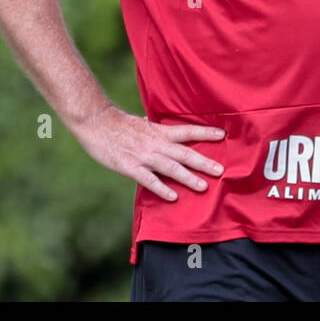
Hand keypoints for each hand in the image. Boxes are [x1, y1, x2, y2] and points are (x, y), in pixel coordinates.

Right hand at [69, 103, 225, 200]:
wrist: (96, 123)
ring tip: (203, 186)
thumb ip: (153, 127)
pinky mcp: (131, 167)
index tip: (223, 135)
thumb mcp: (141, 122)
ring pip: (171, 167)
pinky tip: (173, 197)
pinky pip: (149, 180)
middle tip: (221, 170)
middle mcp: (156, 143)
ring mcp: (144, 156)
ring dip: (188, 177)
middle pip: (184, 153)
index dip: (205, 133)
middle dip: (204, 162)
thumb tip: (158, 124)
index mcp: (159, 131)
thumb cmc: (118, 123)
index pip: (188, 131)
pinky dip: (161, 188)